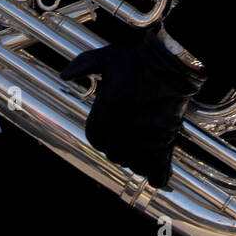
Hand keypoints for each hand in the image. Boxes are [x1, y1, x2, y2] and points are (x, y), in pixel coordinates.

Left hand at [60, 32, 204, 187]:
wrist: (170, 66)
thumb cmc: (139, 62)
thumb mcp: (106, 58)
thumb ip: (83, 65)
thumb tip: (65, 75)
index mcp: (105, 113)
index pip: (95, 138)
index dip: (101, 133)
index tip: (109, 126)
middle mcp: (122, 131)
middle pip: (113, 153)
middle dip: (118, 144)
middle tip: (128, 132)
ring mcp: (143, 140)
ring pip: (133, 164)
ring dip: (135, 158)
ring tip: (142, 146)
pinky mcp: (165, 143)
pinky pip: (157, 170)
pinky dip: (158, 175)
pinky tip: (156, 176)